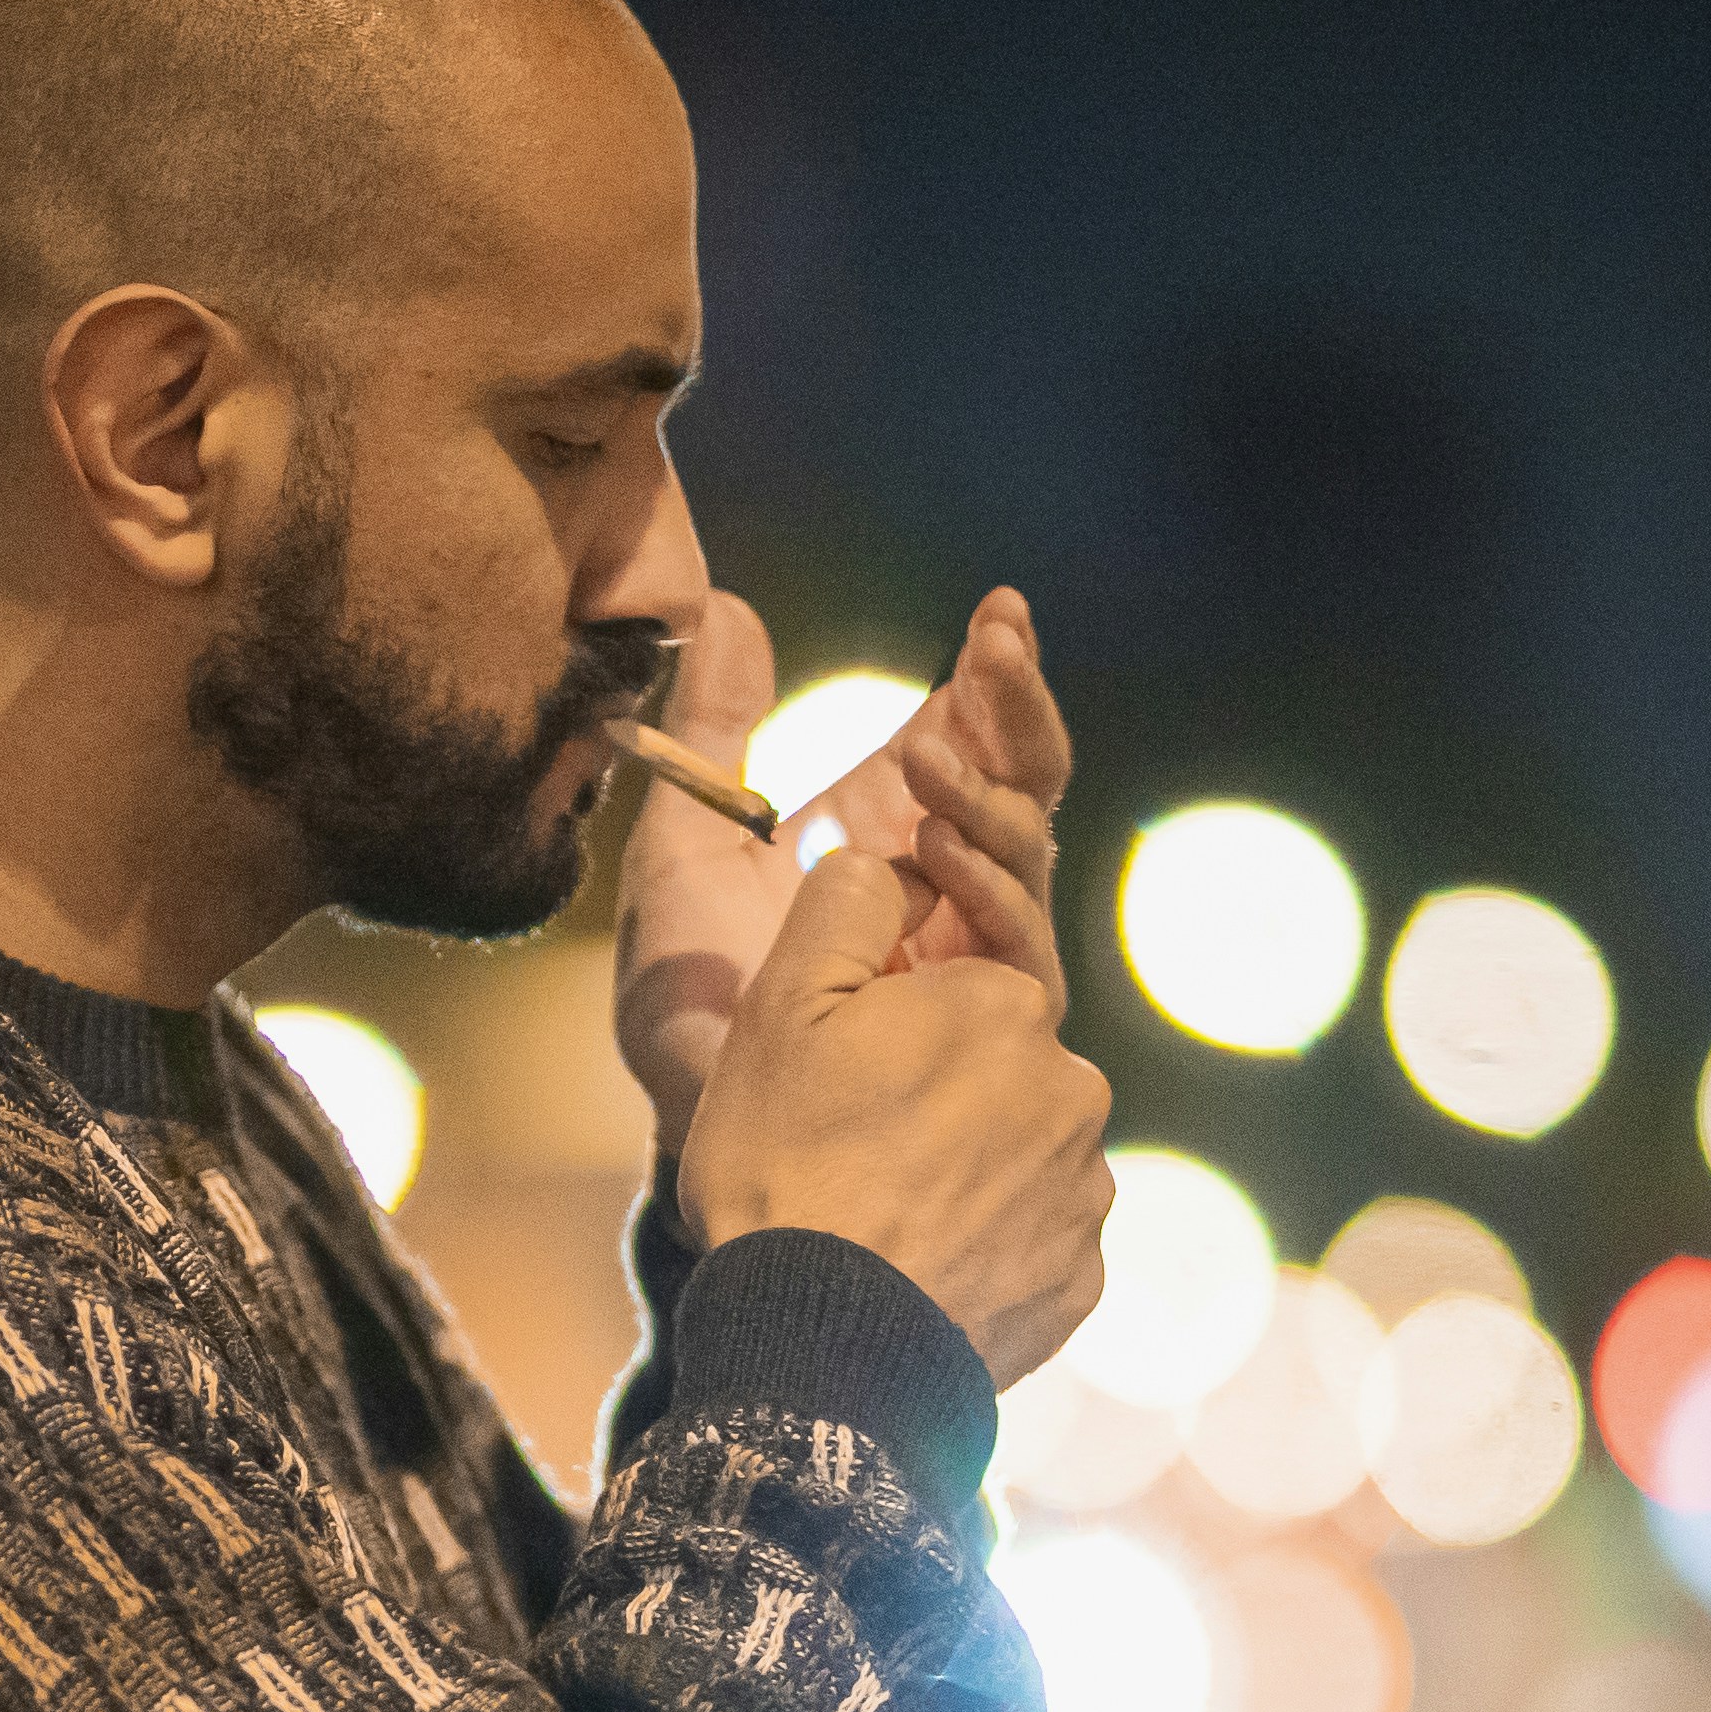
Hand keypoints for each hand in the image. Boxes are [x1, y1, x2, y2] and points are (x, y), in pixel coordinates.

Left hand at [612, 586, 1074, 1148]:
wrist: (688, 1106)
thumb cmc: (686, 986)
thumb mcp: (687, 833)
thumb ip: (713, 724)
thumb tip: (725, 605)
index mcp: (889, 826)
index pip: (969, 735)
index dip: (993, 675)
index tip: (998, 608)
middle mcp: (943, 881)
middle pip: (1022, 780)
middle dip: (1016, 708)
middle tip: (997, 645)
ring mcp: (966, 947)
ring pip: (1024, 850)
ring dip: (983, 791)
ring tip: (925, 755)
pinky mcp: (974, 1017)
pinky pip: (1015, 942)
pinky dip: (984, 885)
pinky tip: (936, 842)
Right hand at [679, 831, 1113, 1388]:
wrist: (822, 1347)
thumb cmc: (789, 1167)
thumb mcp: (781, 1005)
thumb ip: (847, 901)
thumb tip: (902, 862)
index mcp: (1008, 1005)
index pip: (956, 990)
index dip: (889, 1028)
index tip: (839, 1081)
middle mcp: (1074, 1088)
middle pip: (996, 1070)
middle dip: (936, 1098)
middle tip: (853, 1155)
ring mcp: (1084, 1192)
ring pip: (1019, 1155)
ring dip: (966, 1174)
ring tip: (884, 1220)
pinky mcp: (1080, 1279)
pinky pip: (1032, 1242)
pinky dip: (985, 1250)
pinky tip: (921, 1269)